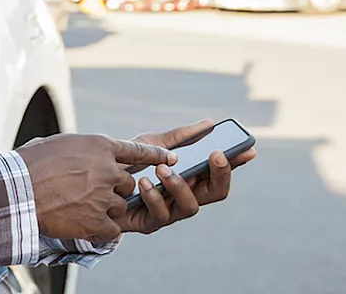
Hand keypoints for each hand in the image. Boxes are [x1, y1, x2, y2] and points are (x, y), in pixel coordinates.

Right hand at [16, 134, 175, 241]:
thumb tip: (79, 153)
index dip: (155, 155)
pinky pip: (112, 229)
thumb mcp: (58, 143)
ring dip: (106, 209)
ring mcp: (104, 196)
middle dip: (115, 188)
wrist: (18, 191)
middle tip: (92, 192)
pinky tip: (86, 227)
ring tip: (81, 208)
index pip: (138, 150)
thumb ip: (79, 149)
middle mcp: (108, 170)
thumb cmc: (30, 164)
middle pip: (128, 182)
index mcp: (100, 146)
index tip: (170, 158)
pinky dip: (102, 230)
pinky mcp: (98, 221)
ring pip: (120, 206)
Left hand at [117, 119, 256, 234]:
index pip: (220, 171)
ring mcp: (170, 212)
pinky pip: (161, 214)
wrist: (96, 182)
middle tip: (214, 155)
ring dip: (180, 185)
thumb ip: (180, 137)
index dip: (237, 163)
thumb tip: (209, 123)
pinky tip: (144, 181)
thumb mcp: (153, 144)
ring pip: (191, 206)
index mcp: (191, 177)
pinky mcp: (150, 223)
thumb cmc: (128, 164)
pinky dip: (154, 196)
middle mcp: (186, 196)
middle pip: (217, 193)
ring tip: (163, 168)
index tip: (249, 150)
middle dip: (220, 175)